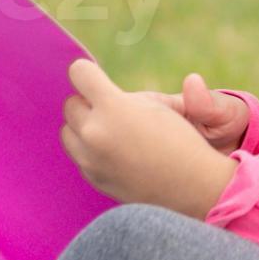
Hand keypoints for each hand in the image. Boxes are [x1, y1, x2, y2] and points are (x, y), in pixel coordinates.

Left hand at [63, 59, 239, 216]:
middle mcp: (94, 133)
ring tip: (110, 130)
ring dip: (83, 126)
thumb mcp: (157, 104)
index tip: (96, 77)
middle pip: (70, 104)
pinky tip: (116, 151)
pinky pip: (79, 155)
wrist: (191, 187)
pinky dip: (90, 149)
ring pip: (67, 131)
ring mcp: (90, 160)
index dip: (88, 72)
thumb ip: (122, 95)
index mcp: (112, 108)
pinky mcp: (92, 178)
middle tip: (110, 107)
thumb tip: (97, 93)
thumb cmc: (180, 140)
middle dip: (88, 102)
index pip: (79, 74)